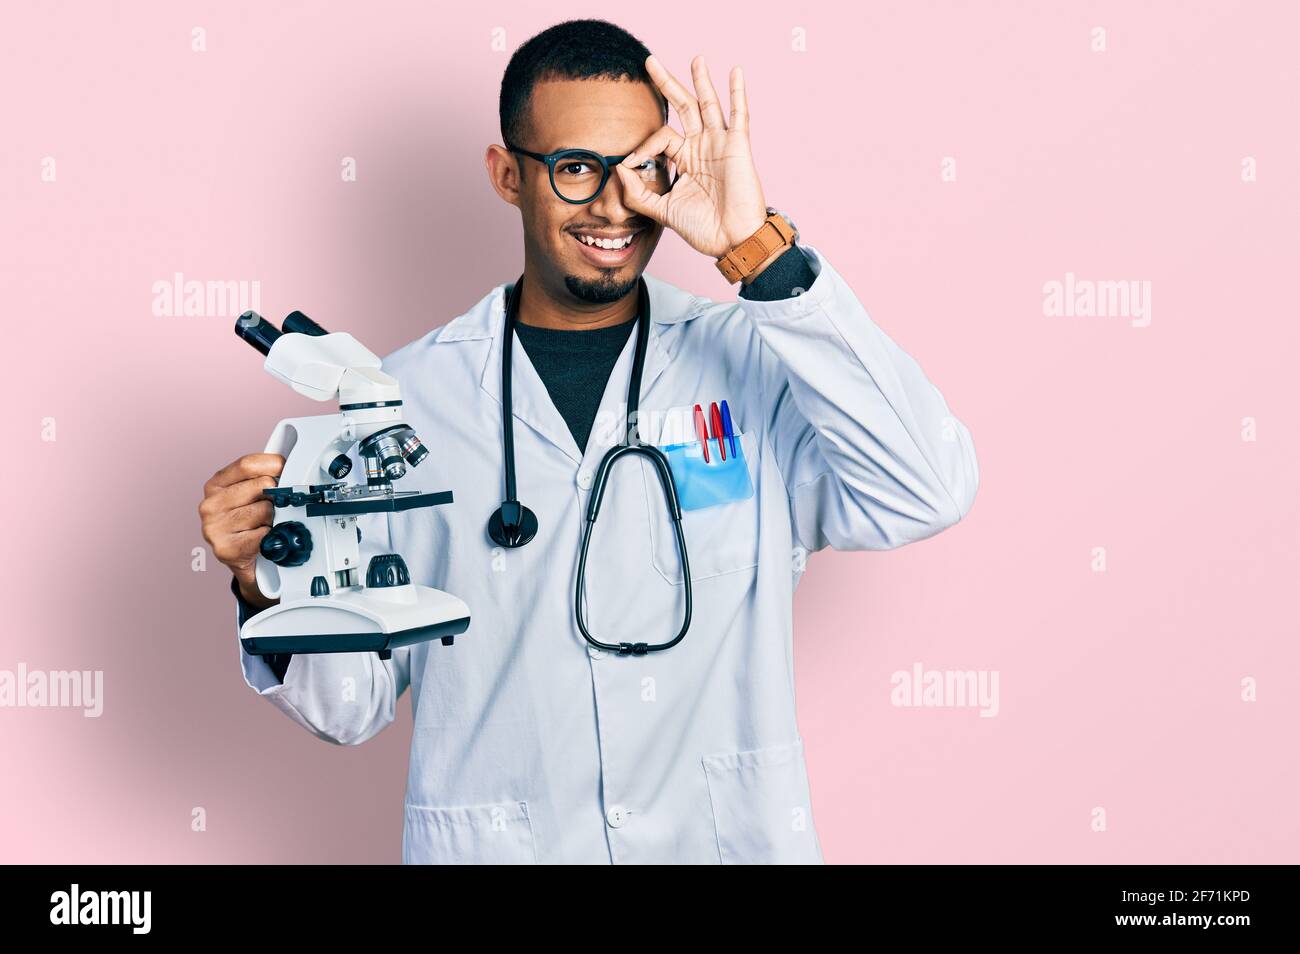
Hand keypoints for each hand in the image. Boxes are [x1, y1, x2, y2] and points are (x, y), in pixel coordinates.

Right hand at [199, 452, 283, 607]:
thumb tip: (289, 468)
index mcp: (215, 485)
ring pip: (266, 510)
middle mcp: (210, 505)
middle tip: (271, 509)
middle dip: (275, 497)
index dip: (274, 465)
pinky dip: (271, 537)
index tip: (286, 471)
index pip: (247, 464)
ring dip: (272, 519)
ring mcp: (215, 528)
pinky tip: (262, 541)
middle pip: (262, 486)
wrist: (242, 561)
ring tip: (262, 527)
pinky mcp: (226, 550)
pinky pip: (265, 534)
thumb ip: (262, 476)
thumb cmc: (248, 524)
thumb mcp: (249, 493)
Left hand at [614, 54, 768, 258]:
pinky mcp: (737, 146)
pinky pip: (739, 114)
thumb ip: (638, 194)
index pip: (659, 138)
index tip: (629, 164)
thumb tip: (618, 170)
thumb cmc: (703, 229)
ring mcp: (720, 143)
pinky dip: (737, 93)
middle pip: (682, 107)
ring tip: (696, 58)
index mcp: (684, 160)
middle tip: (649, 62)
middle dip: (666, 84)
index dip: (642, 146)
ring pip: (707, 104)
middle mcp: (701, 147)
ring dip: (700, 80)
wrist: (732, 240)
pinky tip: (735, 72)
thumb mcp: (663, 211)